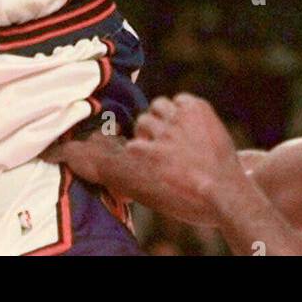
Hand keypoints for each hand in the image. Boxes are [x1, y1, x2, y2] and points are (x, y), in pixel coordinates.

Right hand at [45, 94, 242, 226]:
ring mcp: (175, 120)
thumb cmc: (188, 200)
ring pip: (159, 108)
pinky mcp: (194, 107)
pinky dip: (186, 112)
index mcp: (138, 160)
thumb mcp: (149, 194)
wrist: (227, 193)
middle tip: (169, 152)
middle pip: (140, 122)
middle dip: (151, 134)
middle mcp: (151, 137)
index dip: (108, 145)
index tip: (74, 145)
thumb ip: (122, 174)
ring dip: (167, 121)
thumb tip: (93, 162)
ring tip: (183, 140)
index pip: (111, 142)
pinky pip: (180, 100)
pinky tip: (195, 130)